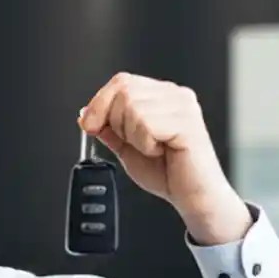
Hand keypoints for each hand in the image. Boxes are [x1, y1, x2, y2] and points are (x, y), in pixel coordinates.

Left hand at [79, 72, 250, 243]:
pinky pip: (146, 124)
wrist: (192, 196)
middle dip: (114, 121)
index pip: (121, 81)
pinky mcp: (187, 122)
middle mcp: (175, 95)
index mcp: (162, 95)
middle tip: (133, 142)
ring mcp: (183, 106)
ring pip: (131, 107)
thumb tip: (86, 114)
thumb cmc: (168, 173)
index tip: (91, 126)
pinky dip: (145, 144)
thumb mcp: (126, 148)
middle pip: (123, 91)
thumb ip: (109, 129)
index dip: (99, 103)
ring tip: (152, 148)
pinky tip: (161, 151)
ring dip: (132, 136)